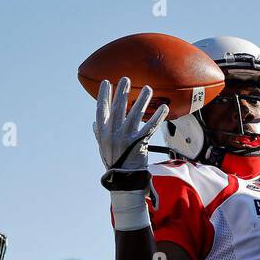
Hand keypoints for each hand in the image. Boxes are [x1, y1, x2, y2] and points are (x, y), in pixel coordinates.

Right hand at [93, 77, 168, 192]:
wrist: (124, 181)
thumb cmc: (114, 164)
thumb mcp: (103, 149)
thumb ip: (99, 134)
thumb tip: (95, 122)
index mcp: (103, 133)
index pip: (102, 110)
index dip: (104, 96)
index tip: (106, 82)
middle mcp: (113, 134)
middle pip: (118, 108)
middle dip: (122, 92)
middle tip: (126, 79)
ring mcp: (126, 138)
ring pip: (135, 114)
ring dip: (142, 100)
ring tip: (148, 89)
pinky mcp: (139, 143)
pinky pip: (150, 127)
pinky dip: (157, 117)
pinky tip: (164, 108)